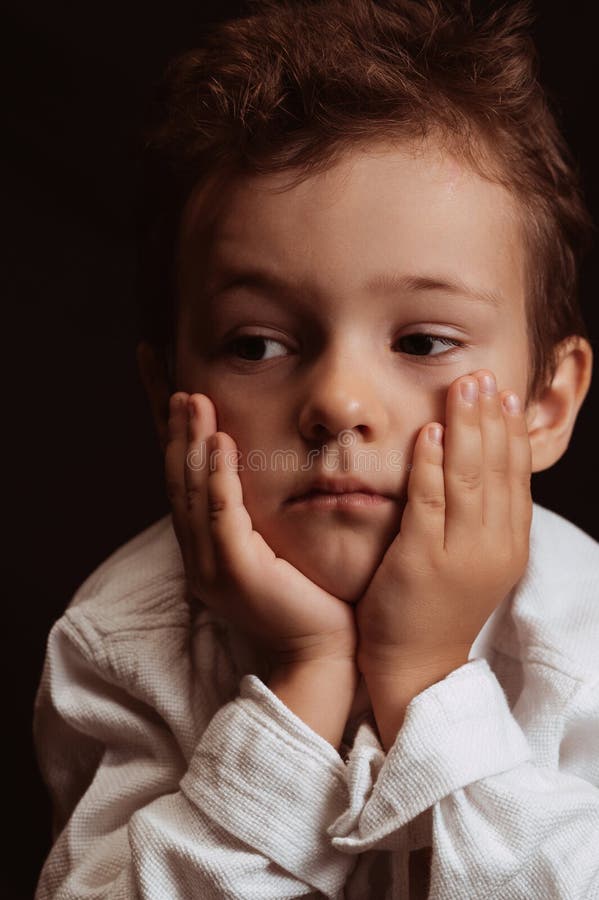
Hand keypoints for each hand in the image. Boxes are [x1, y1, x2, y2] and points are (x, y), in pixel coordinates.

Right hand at [165, 392, 357, 670]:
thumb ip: (259, 517)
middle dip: (177, 433)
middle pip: (179, 482)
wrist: (322, 652)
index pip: (183, 485)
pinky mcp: (235, 571)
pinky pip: (222, 513)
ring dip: (192, 443)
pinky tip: (218, 442)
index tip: (175, 399)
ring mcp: (212, 565)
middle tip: (179, 391)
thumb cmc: (309, 599)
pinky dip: (218, 475)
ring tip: (194, 402)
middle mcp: (199, 556)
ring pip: (193, 492)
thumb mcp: (276, 550)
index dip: (175, 442)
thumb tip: (265, 474)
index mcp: (207, 550)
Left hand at [355, 369, 532, 678]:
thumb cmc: (439, 609)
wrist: (416, 667)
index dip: (511, 433)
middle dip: (490, 418)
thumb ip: (481, 520)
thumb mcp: (475, 562)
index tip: (505, 395)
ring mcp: (460, 554)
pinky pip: (430, 501)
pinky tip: (428, 431)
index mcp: (509, 546)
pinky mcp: (423, 560)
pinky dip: (430, 462)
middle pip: (497, 470)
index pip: (516, 478)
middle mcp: (494, 547)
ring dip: (466, 429)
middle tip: (482, 378)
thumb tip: (480, 469)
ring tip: (463, 390)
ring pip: (469, 478)